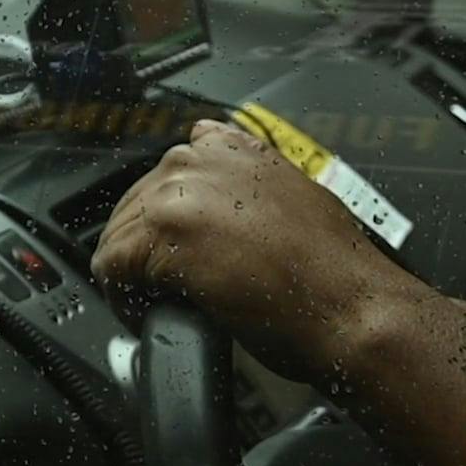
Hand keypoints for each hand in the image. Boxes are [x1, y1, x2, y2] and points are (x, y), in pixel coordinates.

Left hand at [92, 119, 419, 387]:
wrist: (355, 309)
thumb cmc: (337, 275)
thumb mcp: (297, 204)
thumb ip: (252, 193)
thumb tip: (226, 215)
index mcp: (235, 149)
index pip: (168, 172)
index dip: (166, 219)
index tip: (173, 249)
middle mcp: (202, 161)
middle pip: (136, 204)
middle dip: (148, 249)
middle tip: (166, 287)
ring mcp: (179, 194)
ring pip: (119, 234)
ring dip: (134, 275)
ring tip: (160, 305)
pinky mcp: (163, 234)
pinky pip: (110, 266)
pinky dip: (121, 297)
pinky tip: (147, 315)